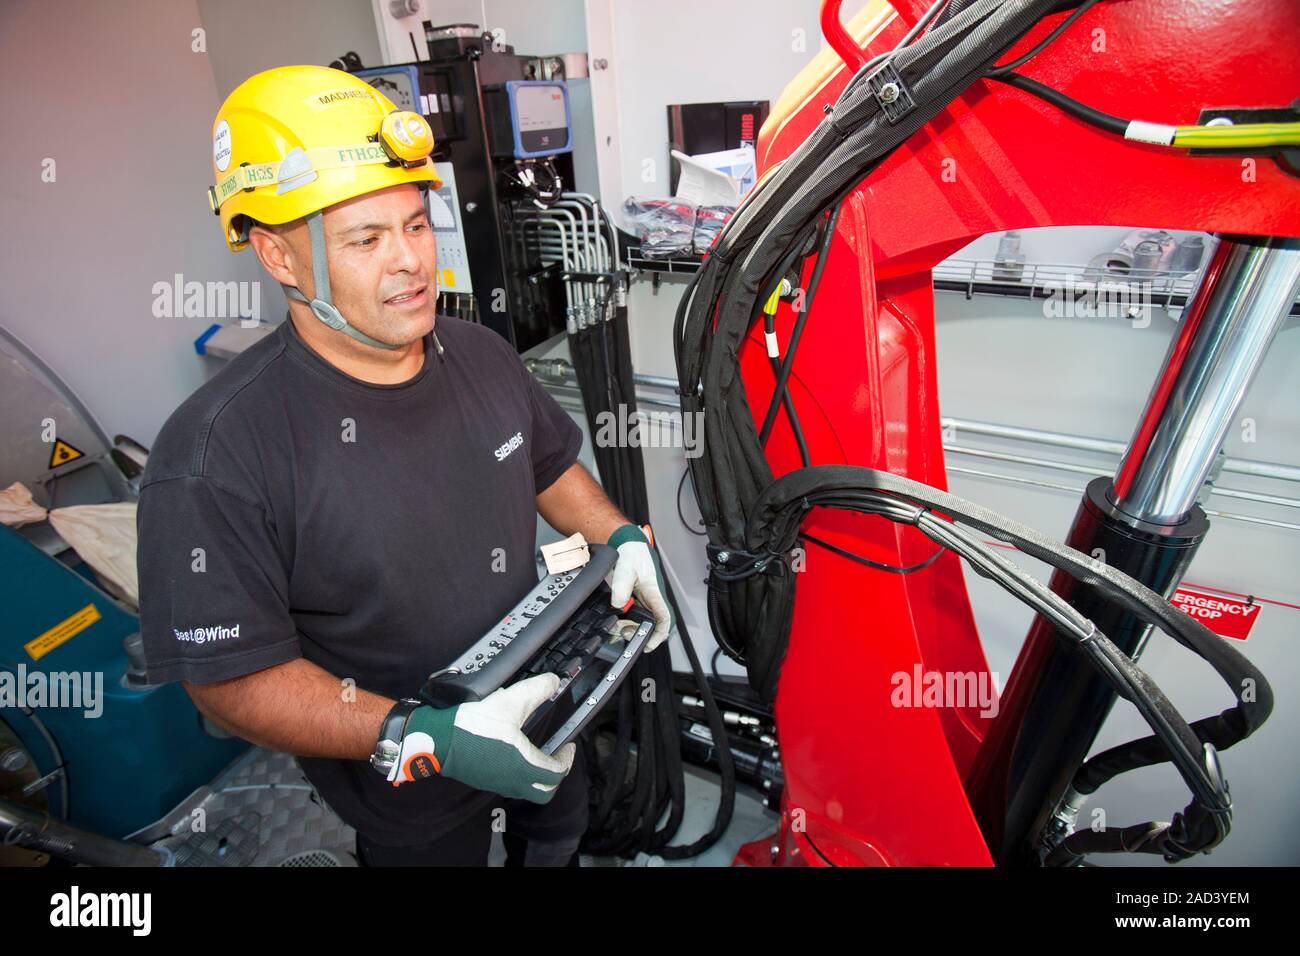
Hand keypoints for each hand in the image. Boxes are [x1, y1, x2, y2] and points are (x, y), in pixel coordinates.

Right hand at [386, 673, 574, 802]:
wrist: (440, 738)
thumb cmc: (473, 726)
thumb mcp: (510, 701)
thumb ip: (536, 690)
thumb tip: (553, 682)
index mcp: (525, 766)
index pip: (557, 772)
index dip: (567, 759)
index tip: (568, 745)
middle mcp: (514, 780)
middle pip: (545, 792)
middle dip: (555, 775)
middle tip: (556, 756)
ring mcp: (498, 784)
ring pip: (527, 790)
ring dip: (537, 777)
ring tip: (537, 754)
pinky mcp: (485, 781)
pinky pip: (511, 785)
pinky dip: (520, 775)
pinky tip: (514, 755)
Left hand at [605, 524, 673, 651]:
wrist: (629, 545)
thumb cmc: (634, 554)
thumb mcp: (626, 569)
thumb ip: (622, 587)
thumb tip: (618, 604)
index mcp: (655, 594)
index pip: (664, 619)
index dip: (658, 635)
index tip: (648, 645)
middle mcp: (652, 599)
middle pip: (652, 625)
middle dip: (639, 634)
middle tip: (625, 635)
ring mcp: (645, 600)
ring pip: (642, 621)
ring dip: (631, 627)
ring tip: (618, 628)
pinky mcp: (637, 599)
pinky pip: (634, 615)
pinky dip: (626, 620)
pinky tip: (616, 619)